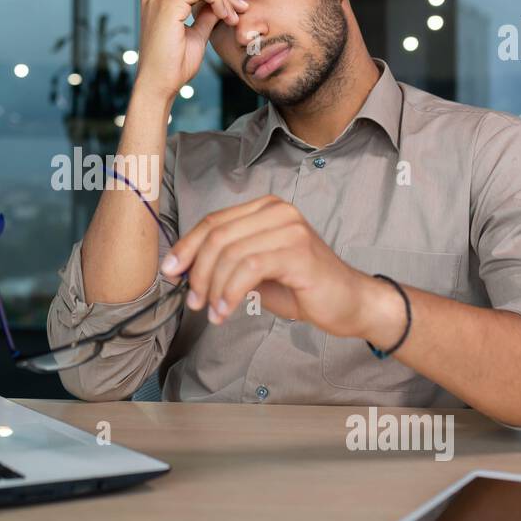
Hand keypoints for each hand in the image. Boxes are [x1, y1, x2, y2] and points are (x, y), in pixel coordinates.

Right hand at [135, 0, 248, 99]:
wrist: (159, 86)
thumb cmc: (174, 68)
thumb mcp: (196, 36)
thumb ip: (205, 18)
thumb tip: (221, 6)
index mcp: (158, 5)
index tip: (237, 7)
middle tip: (243, 8)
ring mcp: (159, 0)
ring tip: (234, 18)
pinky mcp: (168, 6)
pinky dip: (218, 0)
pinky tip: (225, 16)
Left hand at [159, 195, 396, 339]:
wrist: (350, 302)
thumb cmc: (302, 287)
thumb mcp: (257, 270)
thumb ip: (227, 262)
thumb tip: (184, 269)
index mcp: (265, 208)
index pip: (214, 222)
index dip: (186, 247)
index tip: (170, 272)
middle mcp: (277, 211)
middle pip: (217, 236)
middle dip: (197, 271)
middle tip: (193, 301)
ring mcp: (289, 228)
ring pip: (230, 254)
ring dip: (213, 287)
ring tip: (212, 312)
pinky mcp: (298, 251)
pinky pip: (249, 269)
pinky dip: (230, 293)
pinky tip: (226, 311)